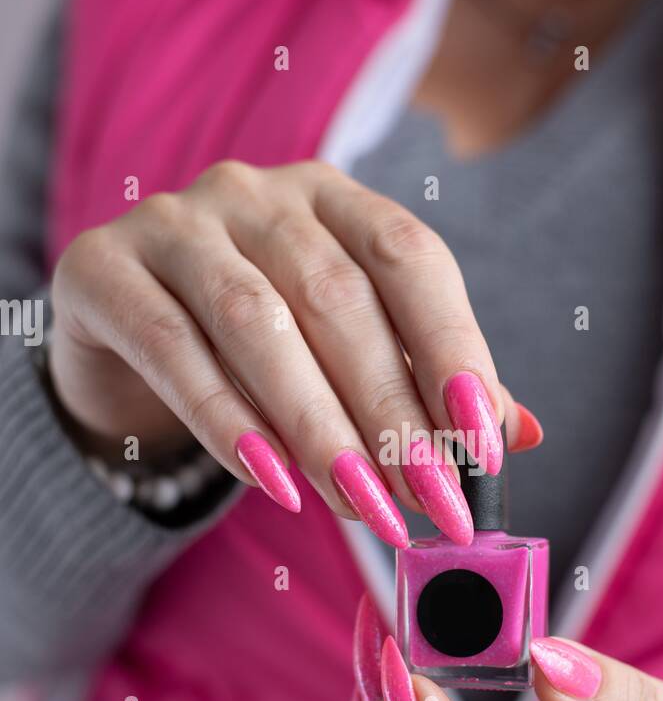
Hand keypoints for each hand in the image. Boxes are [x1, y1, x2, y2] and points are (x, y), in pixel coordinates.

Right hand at [50, 160, 539, 540]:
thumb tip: (520, 435)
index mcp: (333, 200)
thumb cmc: (254, 352)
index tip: (482, 443)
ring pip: (258, 322)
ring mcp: (173, 222)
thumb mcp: (346, 359)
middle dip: (392, 413)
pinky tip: (276, 484)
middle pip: (338, 299)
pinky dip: (228, 423)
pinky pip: (172, 348)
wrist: (118, 344)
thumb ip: (424, 387)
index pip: (409, 258)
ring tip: (364, 507)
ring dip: (319, 425)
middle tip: (430, 502)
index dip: (452, 347)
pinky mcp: (103, 270)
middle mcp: (256, 193)